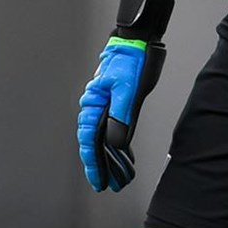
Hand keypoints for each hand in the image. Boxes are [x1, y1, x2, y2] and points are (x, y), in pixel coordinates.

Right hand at [77, 37, 166, 192]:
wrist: (136, 41)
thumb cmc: (131, 61)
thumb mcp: (128, 90)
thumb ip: (121, 118)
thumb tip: (116, 144)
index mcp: (94, 104)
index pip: (91, 142)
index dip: (95, 165)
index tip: (99, 182)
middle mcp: (96, 106)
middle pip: (97, 144)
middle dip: (104, 167)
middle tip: (111, 186)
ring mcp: (105, 105)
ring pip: (106, 139)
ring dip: (113, 159)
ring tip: (121, 177)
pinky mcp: (116, 102)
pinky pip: (114, 129)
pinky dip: (119, 145)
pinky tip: (124, 157)